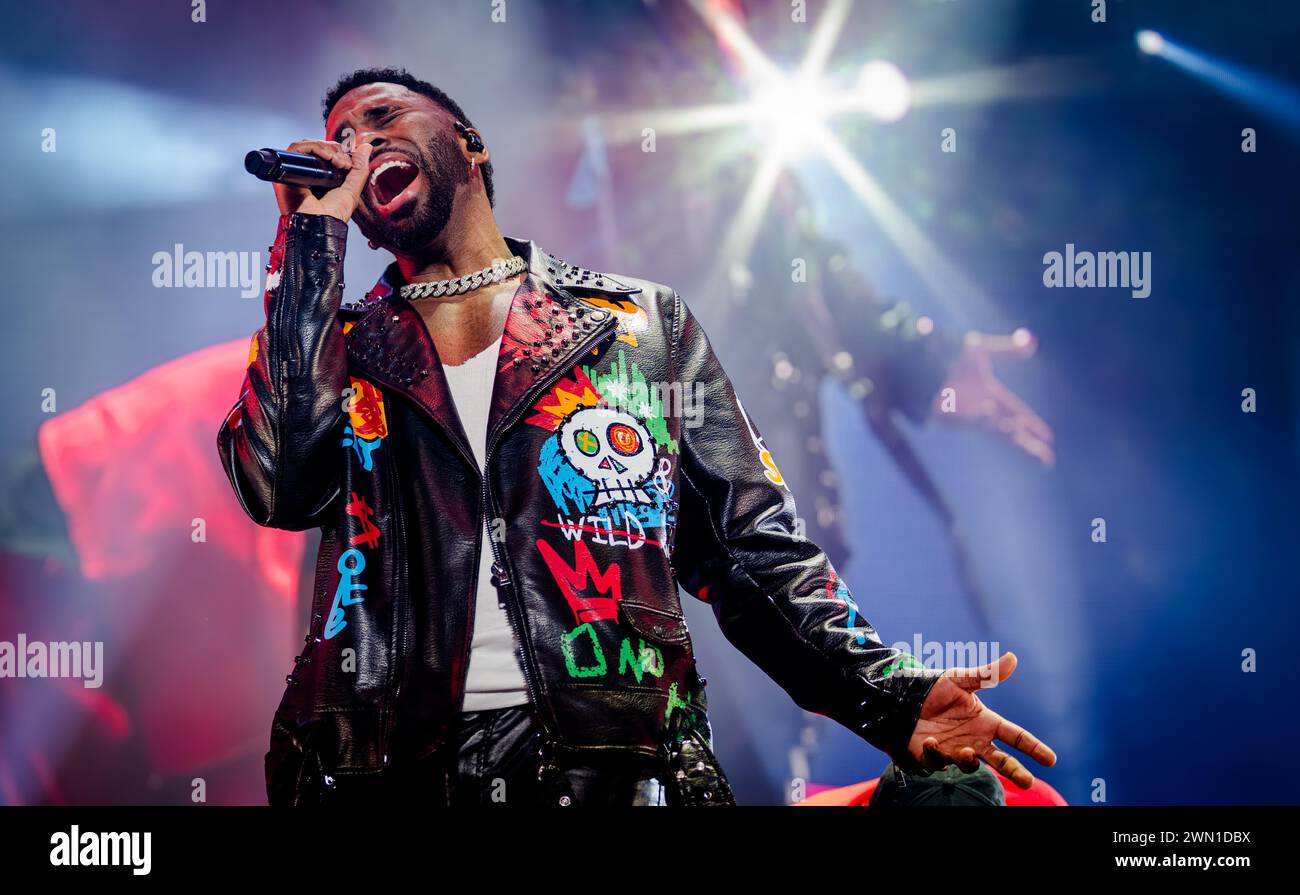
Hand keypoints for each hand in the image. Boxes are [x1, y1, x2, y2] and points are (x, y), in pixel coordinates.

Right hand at [273, 138, 372, 221]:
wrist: (321, 226)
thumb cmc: (334, 215)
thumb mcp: (352, 189)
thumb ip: (360, 168)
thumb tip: (366, 146)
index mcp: (319, 176)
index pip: (325, 152)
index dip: (338, 151)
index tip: (349, 162)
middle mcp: (306, 172)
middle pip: (316, 146)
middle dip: (335, 149)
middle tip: (344, 163)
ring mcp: (295, 171)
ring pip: (307, 145)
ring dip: (326, 148)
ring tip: (337, 162)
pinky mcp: (286, 170)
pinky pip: (296, 149)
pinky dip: (313, 147)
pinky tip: (327, 157)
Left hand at [906, 652, 1055, 789]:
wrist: (904, 697)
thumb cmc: (936, 690)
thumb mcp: (960, 679)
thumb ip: (986, 674)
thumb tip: (1013, 658)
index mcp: (986, 722)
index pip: (1015, 736)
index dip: (1033, 747)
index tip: (1051, 759)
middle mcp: (974, 740)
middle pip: (1001, 760)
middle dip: (1015, 771)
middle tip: (1028, 782)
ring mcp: (954, 751)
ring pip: (970, 764)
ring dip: (969, 760)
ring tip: (967, 752)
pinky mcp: (933, 757)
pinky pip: (936, 761)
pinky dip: (935, 753)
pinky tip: (931, 741)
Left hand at [934, 328, 1055, 466]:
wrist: (915, 356)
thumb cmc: (945, 354)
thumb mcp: (979, 349)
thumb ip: (1006, 349)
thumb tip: (1032, 343)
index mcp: (988, 394)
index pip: (1017, 414)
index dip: (1033, 426)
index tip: (1049, 439)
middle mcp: (978, 407)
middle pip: (1008, 430)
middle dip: (1026, 444)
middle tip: (1046, 460)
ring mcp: (961, 412)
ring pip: (987, 426)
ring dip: (1002, 428)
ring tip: (1017, 430)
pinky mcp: (943, 413)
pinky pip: (963, 418)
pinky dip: (977, 415)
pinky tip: (989, 410)